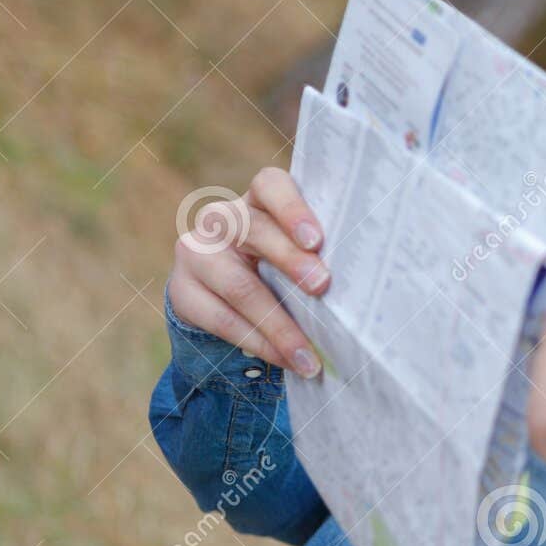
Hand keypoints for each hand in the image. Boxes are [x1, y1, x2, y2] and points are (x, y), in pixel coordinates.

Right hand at [167, 167, 328, 376]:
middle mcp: (222, 219)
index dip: (292, 209)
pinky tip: (287, 360)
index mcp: (258, 201)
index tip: (316, 239)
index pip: (270, 185)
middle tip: (322, 287)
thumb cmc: (281, 271)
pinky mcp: (182, 292)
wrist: (222, 298)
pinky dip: (260, 344)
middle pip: (255, 231)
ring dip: (280, 326)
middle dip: (291, 262)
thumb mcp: (296, 255)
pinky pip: (223, 320)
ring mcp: (196, 253)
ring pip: (239, 286)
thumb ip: (317, 258)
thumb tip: (363, 290)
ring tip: (310, 356)